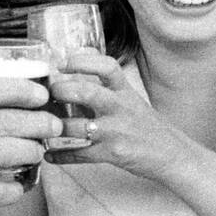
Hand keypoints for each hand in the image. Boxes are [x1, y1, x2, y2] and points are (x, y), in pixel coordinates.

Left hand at [43, 50, 187, 179]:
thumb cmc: (146, 126)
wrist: (172, 154)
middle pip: (87, 92)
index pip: (107, 66)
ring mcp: (116, 132)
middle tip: (47, 94)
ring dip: (56, 126)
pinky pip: (81, 155)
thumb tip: (80, 59)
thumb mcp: (131, 98)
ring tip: (43, 125)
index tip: (63, 62)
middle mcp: (120, 108)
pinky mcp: (113, 154)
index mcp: (125, 91)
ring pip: (79, 126)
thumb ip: (106, 84)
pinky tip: (49, 155)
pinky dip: (61, 156)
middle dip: (62, 91)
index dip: (83, 61)